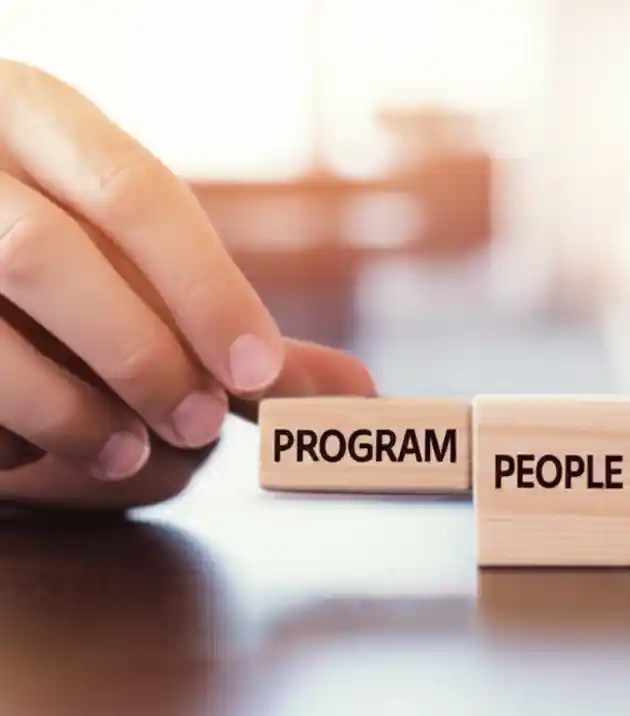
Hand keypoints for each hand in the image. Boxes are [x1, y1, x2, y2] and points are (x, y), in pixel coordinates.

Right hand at [0, 61, 373, 500]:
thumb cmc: (55, 241)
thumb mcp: (128, 249)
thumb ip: (227, 317)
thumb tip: (359, 394)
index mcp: (36, 115)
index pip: (134, 193)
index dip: (203, 287)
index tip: (259, 371)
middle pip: (46, 254)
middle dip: (135, 351)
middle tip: (201, 422)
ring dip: (61, 405)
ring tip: (126, 453)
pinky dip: (0, 430)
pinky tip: (32, 448)